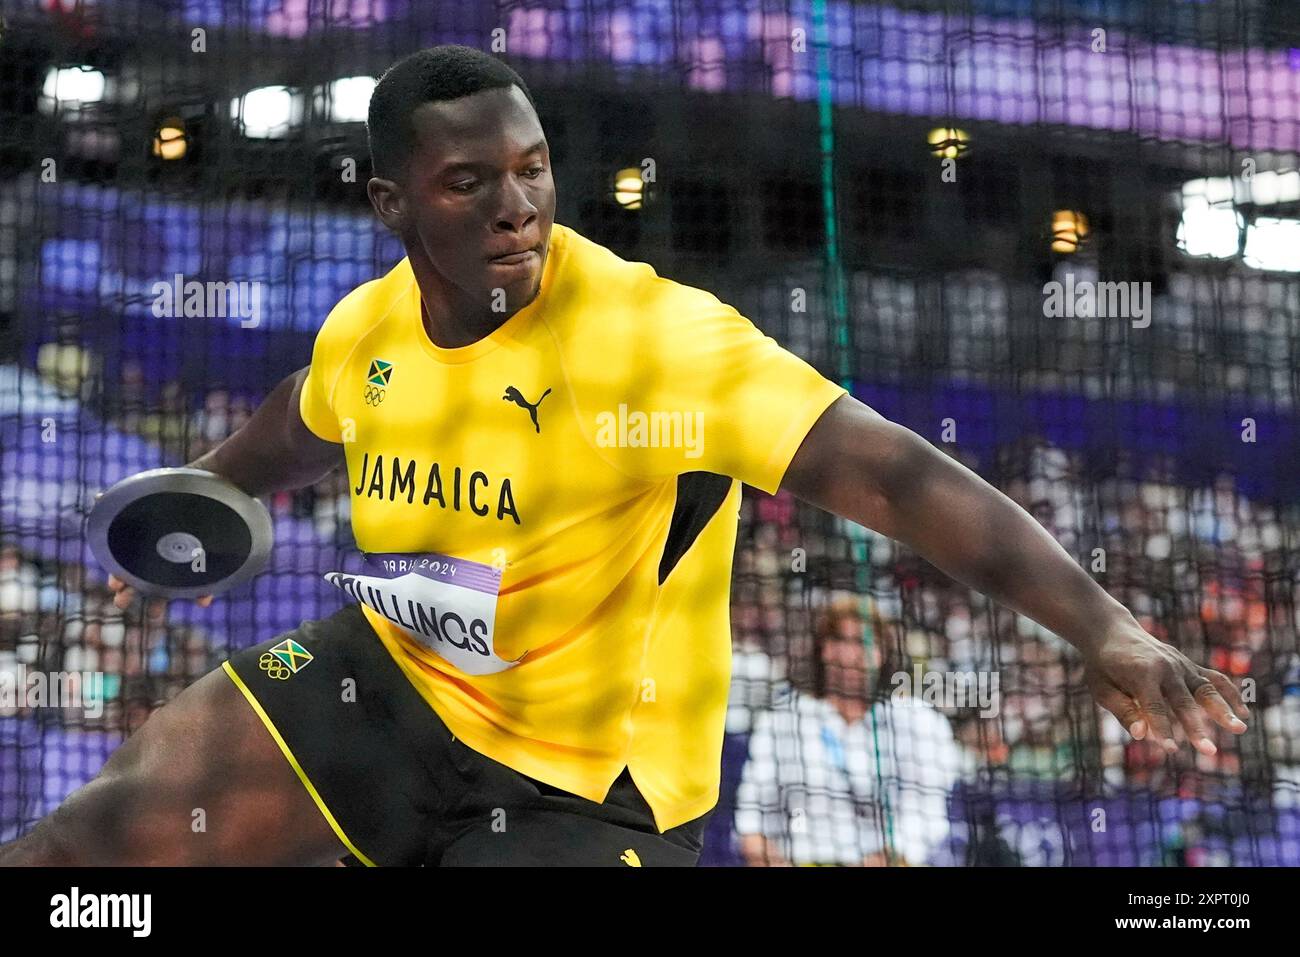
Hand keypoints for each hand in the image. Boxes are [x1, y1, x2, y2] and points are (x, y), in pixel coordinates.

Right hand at [95, 489, 213, 615]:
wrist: (211, 491)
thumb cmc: (177, 497)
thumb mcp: (152, 496)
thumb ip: (126, 501)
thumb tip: (100, 497)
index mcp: (145, 548)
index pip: (125, 567)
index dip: (118, 577)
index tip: (114, 584)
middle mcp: (161, 559)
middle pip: (141, 582)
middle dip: (128, 594)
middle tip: (120, 603)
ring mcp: (183, 565)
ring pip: (170, 589)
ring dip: (161, 601)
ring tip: (153, 614)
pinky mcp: (207, 566)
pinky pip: (205, 585)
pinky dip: (202, 593)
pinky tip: (202, 600)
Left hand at [1083, 619, 1248, 755]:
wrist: (1112, 632)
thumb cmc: (1103, 666)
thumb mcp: (1102, 689)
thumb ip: (1123, 711)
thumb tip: (1142, 735)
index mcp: (1141, 673)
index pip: (1153, 707)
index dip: (1162, 729)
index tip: (1171, 750)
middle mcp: (1165, 667)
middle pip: (1184, 701)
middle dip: (1196, 728)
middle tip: (1209, 752)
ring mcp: (1181, 665)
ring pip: (1206, 689)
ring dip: (1223, 710)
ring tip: (1240, 729)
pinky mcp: (1190, 666)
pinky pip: (1214, 679)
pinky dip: (1230, 694)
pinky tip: (1244, 713)